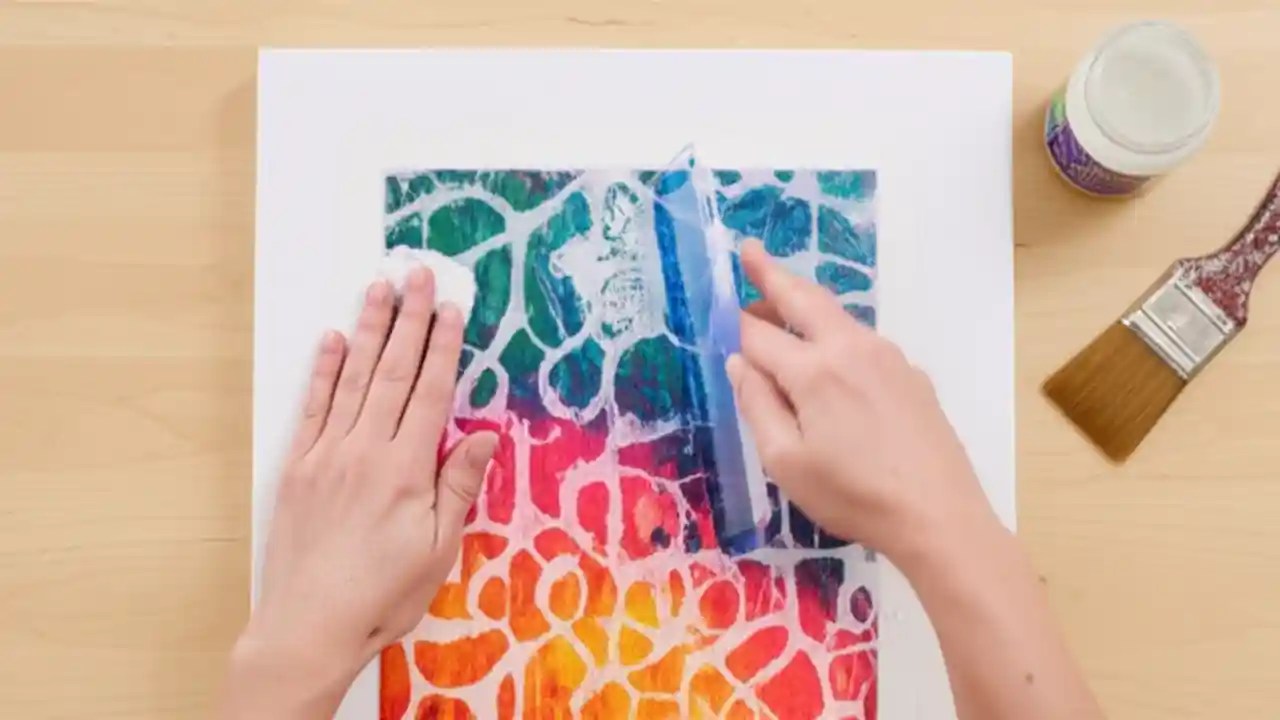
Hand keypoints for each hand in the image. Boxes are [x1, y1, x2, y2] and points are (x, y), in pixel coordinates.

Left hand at [224, 269, 496, 719]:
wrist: (308, 626)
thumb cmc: (383, 596)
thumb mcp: (438, 549)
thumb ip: (458, 487)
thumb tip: (484, 436)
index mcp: (405, 469)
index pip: (431, 392)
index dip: (445, 346)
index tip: (452, 307)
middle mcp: (365, 450)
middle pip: (393, 372)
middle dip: (409, 319)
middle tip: (417, 273)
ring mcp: (327, 454)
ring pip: (353, 378)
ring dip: (370, 330)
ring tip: (380, 288)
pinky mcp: (298, 467)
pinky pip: (313, 406)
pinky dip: (325, 370)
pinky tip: (334, 340)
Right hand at [727, 240, 997, 567]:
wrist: (939, 515)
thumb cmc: (853, 495)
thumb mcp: (786, 462)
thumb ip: (758, 405)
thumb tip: (739, 362)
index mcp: (813, 370)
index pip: (758, 334)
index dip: (733, 325)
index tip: (716, 312)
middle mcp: (851, 348)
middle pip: (803, 298)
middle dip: (771, 274)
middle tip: (748, 251)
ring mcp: (888, 357)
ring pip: (836, 317)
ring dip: (803, 307)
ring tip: (778, 312)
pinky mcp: (911, 374)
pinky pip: (861, 343)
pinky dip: (833, 337)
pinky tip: (829, 366)